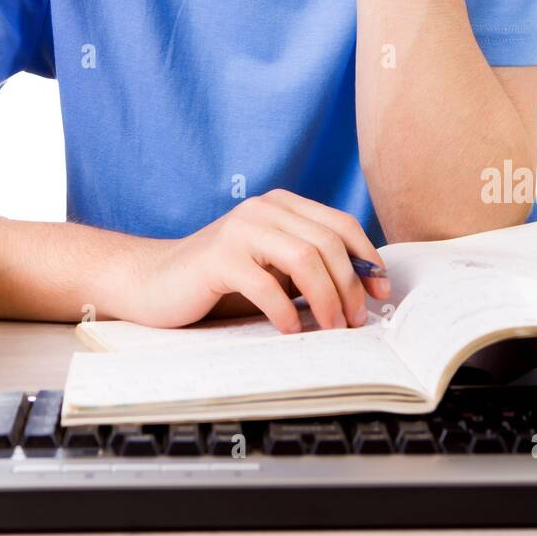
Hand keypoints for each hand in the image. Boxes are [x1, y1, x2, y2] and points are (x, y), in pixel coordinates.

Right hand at [114, 189, 390, 331]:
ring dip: (326, 299)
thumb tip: (363, 290)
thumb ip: (309, 266)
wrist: (156, 281)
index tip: (380, 292)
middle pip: (327, 242)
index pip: (340, 223)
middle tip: (356, 321)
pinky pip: (267, 285)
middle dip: (350, 285)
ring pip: (305, 259)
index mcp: (281, 205)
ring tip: (331, 328)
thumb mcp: (272, 266)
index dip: (366, 258)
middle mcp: (263, 209)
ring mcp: (240, 230)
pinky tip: (289, 330)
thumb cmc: (221, 280)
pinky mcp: (219, 258)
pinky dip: (285, 312)